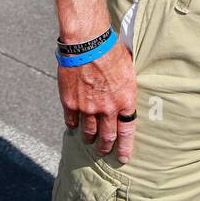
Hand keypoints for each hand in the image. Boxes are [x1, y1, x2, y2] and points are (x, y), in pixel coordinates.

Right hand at [57, 43, 138, 163]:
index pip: (127, 131)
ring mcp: (88, 108)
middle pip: (107, 136)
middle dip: (105, 147)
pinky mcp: (71, 103)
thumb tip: (128, 90)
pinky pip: (72, 121)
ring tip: (89, 140)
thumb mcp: (128, 69)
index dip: (125, 147)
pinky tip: (74, 125)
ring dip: (89, 138)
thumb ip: (127, 86)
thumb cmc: (110, 50)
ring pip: (89, 132)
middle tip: (103, 151)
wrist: (87, 42)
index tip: (123, 157)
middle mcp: (108, 109)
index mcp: (125, 100)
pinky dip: (73, 125)